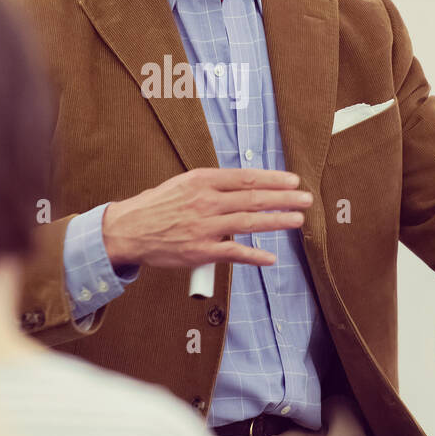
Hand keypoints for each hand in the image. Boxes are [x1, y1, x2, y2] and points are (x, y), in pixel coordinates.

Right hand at [102, 167, 313, 269]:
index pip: (246, 177)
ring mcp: (204, 227)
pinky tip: (270, 258)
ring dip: (276, 221)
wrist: (129, 230)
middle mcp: (205, 202)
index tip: (293, 180)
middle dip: (283, 198)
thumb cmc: (157, 206)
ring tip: (297, 220)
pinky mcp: (200, 251)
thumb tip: (243, 185)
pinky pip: (233, 253)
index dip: (273, 179)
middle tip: (306, 199)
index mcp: (202, 180)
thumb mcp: (183, 184)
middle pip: (253, 198)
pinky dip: (254, 256)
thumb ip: (212, 185)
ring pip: (248, 223)